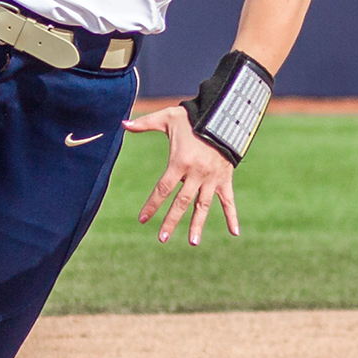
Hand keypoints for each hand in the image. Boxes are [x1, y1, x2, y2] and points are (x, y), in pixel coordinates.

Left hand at [123, 105, 238, 245]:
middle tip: (162, 238)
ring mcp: (212, 178)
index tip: (142, 219)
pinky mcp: (225, 178)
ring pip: (203, 206)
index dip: (152, 205)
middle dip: (171, 221)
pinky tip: (235, 233)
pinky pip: (228, 200)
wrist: (224, 115)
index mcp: (180, 162)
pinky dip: (232, 216)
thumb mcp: (167, 118)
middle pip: (181, 202)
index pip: (163, 188)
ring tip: (193, 243)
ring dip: (198, 224)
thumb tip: (122, 124)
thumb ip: (145, 123)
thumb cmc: (193, 117)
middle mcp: (196, 173)